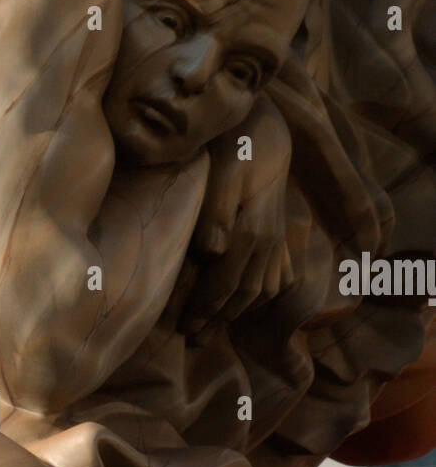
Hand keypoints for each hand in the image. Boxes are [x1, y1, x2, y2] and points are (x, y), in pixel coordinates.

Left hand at [181, 97, 295, 340]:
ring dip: (238, 312)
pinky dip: (265, 293)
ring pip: (261, 288)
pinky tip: (252, 303)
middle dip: (218, 319)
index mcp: (252, 233)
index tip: (185, 330)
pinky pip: (278, 274)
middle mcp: (269, 242)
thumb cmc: (235, 146)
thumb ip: (217, 211)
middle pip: (243, 293)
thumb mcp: (222, 171)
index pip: (225, 284)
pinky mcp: (280, 233)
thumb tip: (212, 251)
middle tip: (194, 340)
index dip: (205, 309)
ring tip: (214, 328)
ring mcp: (278, 239)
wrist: (265, 127)